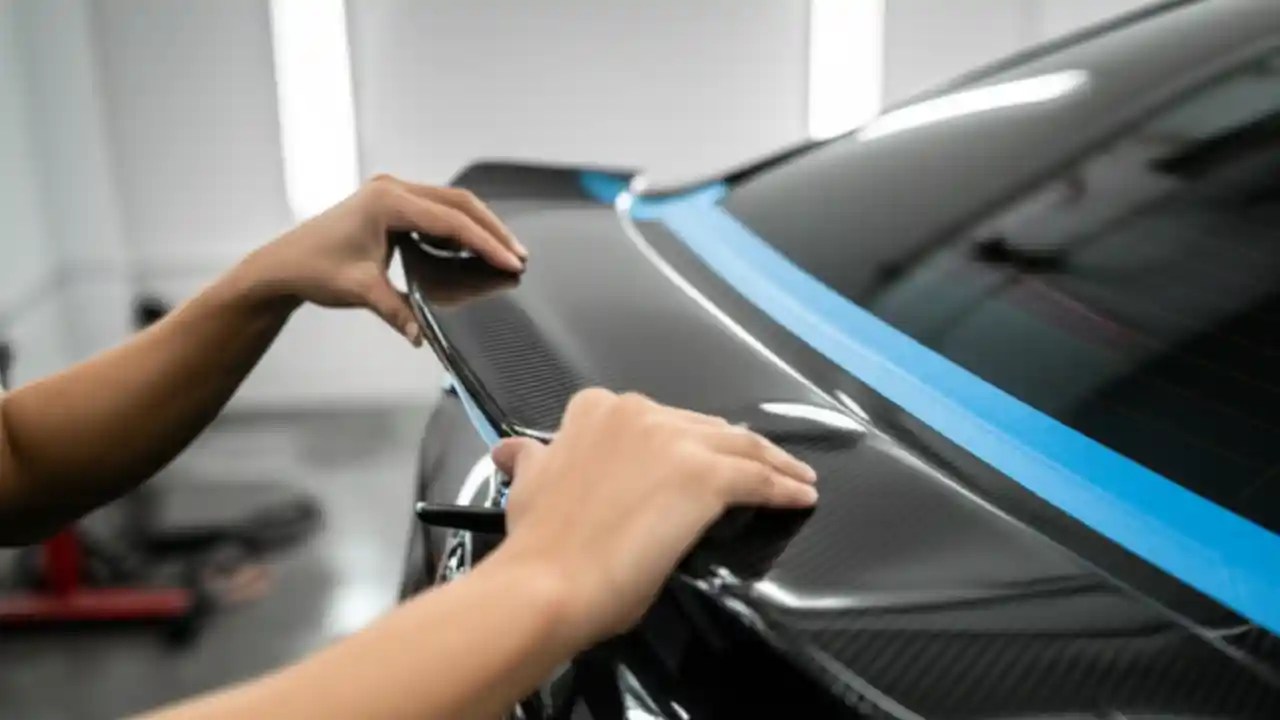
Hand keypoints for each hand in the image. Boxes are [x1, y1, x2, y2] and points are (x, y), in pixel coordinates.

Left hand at [242, 174, 526, 344]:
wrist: (283, 264)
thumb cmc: (313, 269)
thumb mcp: (359, 291)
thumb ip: (396, 310)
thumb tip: (422, 336)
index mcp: (386, 202)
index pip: (450, 221)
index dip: (485, 242)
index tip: (511, 262)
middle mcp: (392, 190)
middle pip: (459, 203)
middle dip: (492, 229)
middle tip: (519, 255)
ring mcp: (391, 194)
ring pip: (451, 203)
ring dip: (479, 226)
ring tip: (505, 251)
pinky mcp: (391, 205)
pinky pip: (436, 210)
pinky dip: (460, 228)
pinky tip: (474, 247)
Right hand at [489, 389, 817, 648]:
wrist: (547, 581)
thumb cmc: (540, 544)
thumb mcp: (530, 486)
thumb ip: (534, 461)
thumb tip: (510, 451)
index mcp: (594, 410)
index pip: (655, 419)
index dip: (681, 438)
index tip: (695, 456)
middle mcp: (637, 413)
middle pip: (703, 428)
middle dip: (730, 448)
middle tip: (756, 469)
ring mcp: (674, 442)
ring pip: (740, 447)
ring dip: (773, 462)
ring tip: (794, 477)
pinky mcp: (706, 477)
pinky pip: (758, 478)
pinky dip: (784, 487)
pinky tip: (802, 496)